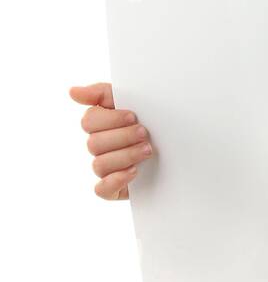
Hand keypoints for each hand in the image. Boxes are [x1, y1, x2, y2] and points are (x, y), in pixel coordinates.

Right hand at [69, 81, 153, 199]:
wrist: (181, 148)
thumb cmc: (152, 121)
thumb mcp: (133, 101)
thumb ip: (101, 93)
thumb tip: (72, 91)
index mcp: (100, 124)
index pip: (89, 121)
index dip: (110, 119)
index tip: (133, 116)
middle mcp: (99, 146)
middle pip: (94, 143)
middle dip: (122, 137)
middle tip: (144, 133)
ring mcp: (105, 168)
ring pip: (99, 164)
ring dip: (125, 156)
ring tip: (147, 150)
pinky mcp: (113, 188)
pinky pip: (101, 189)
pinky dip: (116, 180)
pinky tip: (134, 171)